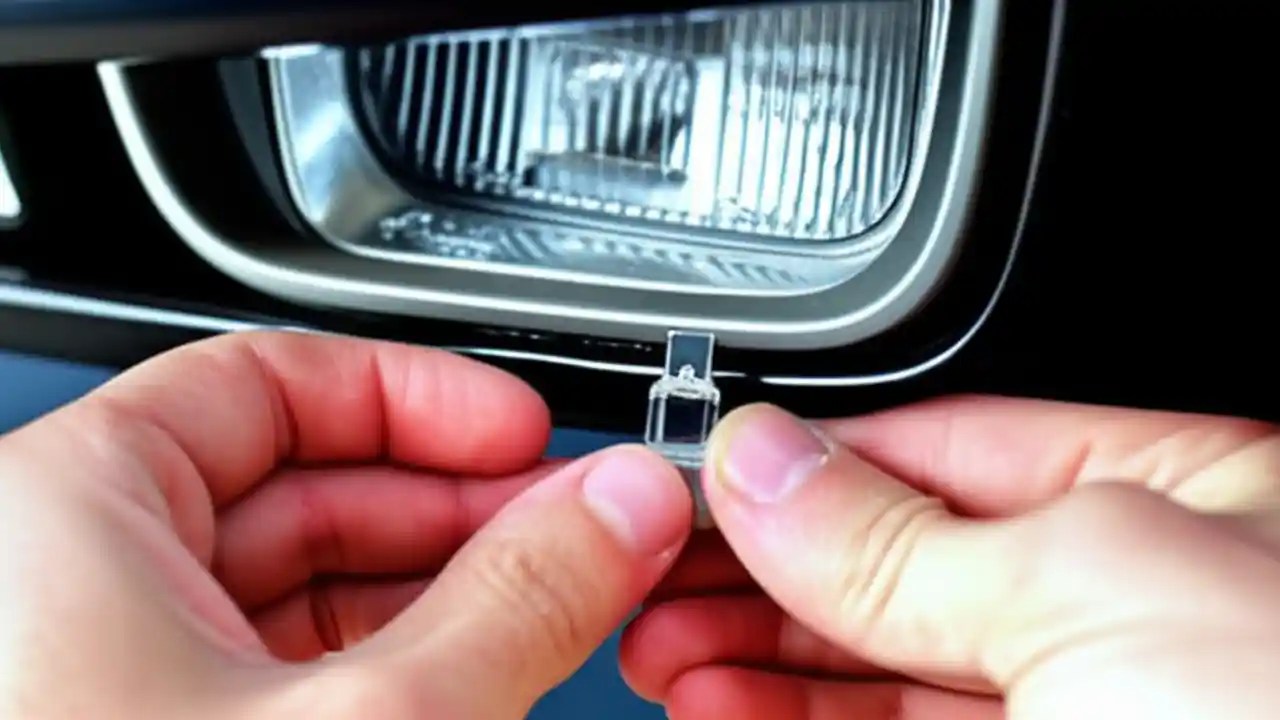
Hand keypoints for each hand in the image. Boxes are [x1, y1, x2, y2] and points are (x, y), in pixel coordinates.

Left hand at [0, 331, 692, 718]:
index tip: (520, 428)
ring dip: (433, 584)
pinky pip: (273, 668)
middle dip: (452, 501)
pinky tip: (475, 669)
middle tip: (574, 523)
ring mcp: (93, 676)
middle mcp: (58, 587)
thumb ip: (521, 593)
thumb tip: (617, 507)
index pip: (265, 380)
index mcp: (61, 517)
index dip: (414, 394)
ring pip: (291, 583)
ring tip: (552, 597)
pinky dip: (381, 660)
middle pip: (294, 481)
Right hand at [621, 397, 1279, 718]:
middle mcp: (1133, 611)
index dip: (809, 464)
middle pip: (898, 565)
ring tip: (665, 654)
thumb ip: (907, 534)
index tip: (700, 486)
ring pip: (883, 672)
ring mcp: (1085, 714)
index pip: (946, 450)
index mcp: (1182, 504)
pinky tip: (725, 714)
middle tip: (654, 581)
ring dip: (759, 661)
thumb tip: (771, 462)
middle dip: (764, 572)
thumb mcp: (1097, 592)